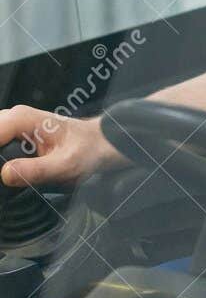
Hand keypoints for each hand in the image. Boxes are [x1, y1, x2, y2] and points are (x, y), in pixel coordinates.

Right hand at [0, 104, 125, 189]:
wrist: (102, 145)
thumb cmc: (89, 149)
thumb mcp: (65, 164)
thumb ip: (35, 170)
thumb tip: (6, 174)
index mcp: (23, 118)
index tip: (0, 174)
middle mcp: (16, 118)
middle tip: (6, 179)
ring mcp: (14, 127)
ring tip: (12, 178)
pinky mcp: (16, 138)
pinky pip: (0, 147)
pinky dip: (1, 159)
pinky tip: (9, 174)